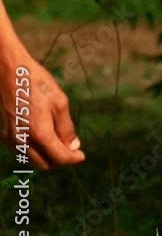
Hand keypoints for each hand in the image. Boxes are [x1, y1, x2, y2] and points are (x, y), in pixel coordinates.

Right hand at [0, 44, 83, 169]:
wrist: (9, 71)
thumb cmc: (37, 83)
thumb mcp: (59, 102)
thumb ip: (66, 128)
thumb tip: (73, 146)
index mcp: (39, 133)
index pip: (59, 157)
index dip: (73, 159)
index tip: (81, 155)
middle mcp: (22, 140)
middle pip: (44, 164)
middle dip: (59, 160)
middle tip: (71, 149)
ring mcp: (10, 138)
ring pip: (31, 159)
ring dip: (46, 156)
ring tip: (59, 142)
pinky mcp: (4, 133)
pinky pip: (21, 151)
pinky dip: (34, 150)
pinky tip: (43, 137)